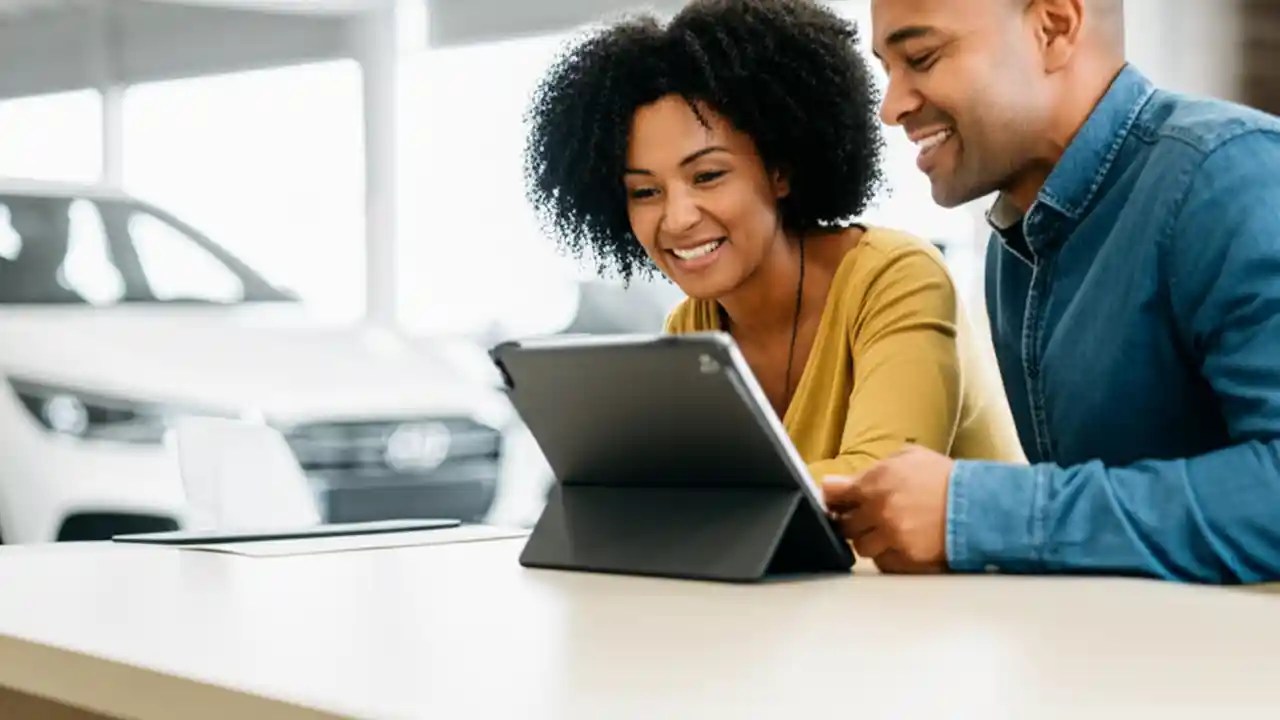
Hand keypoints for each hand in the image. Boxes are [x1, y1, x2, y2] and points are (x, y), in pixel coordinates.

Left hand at [822, 445, 953, 573]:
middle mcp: (879, 510)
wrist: (980, 505)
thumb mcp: (909, 457)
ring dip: (869, 540)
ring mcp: (891, 536)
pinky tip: (900, 544)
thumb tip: (839, 482)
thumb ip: (872, 468)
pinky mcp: (906, 558)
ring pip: (861, 547)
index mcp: (875, 481)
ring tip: (886, 531)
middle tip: (865, 518)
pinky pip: (882, 562)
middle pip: (844, 524)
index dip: (834, 499)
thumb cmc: (945, 478)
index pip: (834, 495)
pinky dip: (887, 554)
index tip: (837, 502)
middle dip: (852, 521)